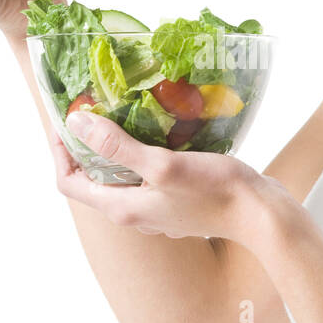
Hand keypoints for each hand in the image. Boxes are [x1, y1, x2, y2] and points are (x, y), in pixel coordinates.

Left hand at [54, 110, 290, 245]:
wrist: (261, 215)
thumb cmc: (214, 191)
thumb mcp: (162, 164)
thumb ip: (117, 146)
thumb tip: (75, 123)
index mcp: (123, 208)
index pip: (69, 182)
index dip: (60, 151)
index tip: (64, 119)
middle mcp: (134, 214)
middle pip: (93, 179)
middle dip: (86, 145)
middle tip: (91, 107)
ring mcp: (157, 211)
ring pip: (121, 177)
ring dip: (115, 148)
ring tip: (121, 112)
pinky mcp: (177, 202)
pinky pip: (147, 177)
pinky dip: (142, 153)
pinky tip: (157, 131)